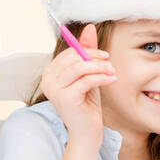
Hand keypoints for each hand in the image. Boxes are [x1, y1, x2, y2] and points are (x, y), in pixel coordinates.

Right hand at [39, 24, 115, 146]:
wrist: (87, 132)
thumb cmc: (86, 104)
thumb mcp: (87, 74)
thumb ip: (86, 52)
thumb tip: (89, 28)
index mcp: (49, 73)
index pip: (68, 53)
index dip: (87, 51)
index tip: (104, 56)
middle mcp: (47, 80)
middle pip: (73, 57)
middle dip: (94, 57)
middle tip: (109, 63)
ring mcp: (54, 89)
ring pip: (79, 67)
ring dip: (99, 67)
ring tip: (112, 71)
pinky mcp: (65, 98)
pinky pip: (86, 80)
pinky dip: (101, 77)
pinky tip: (111, 80)